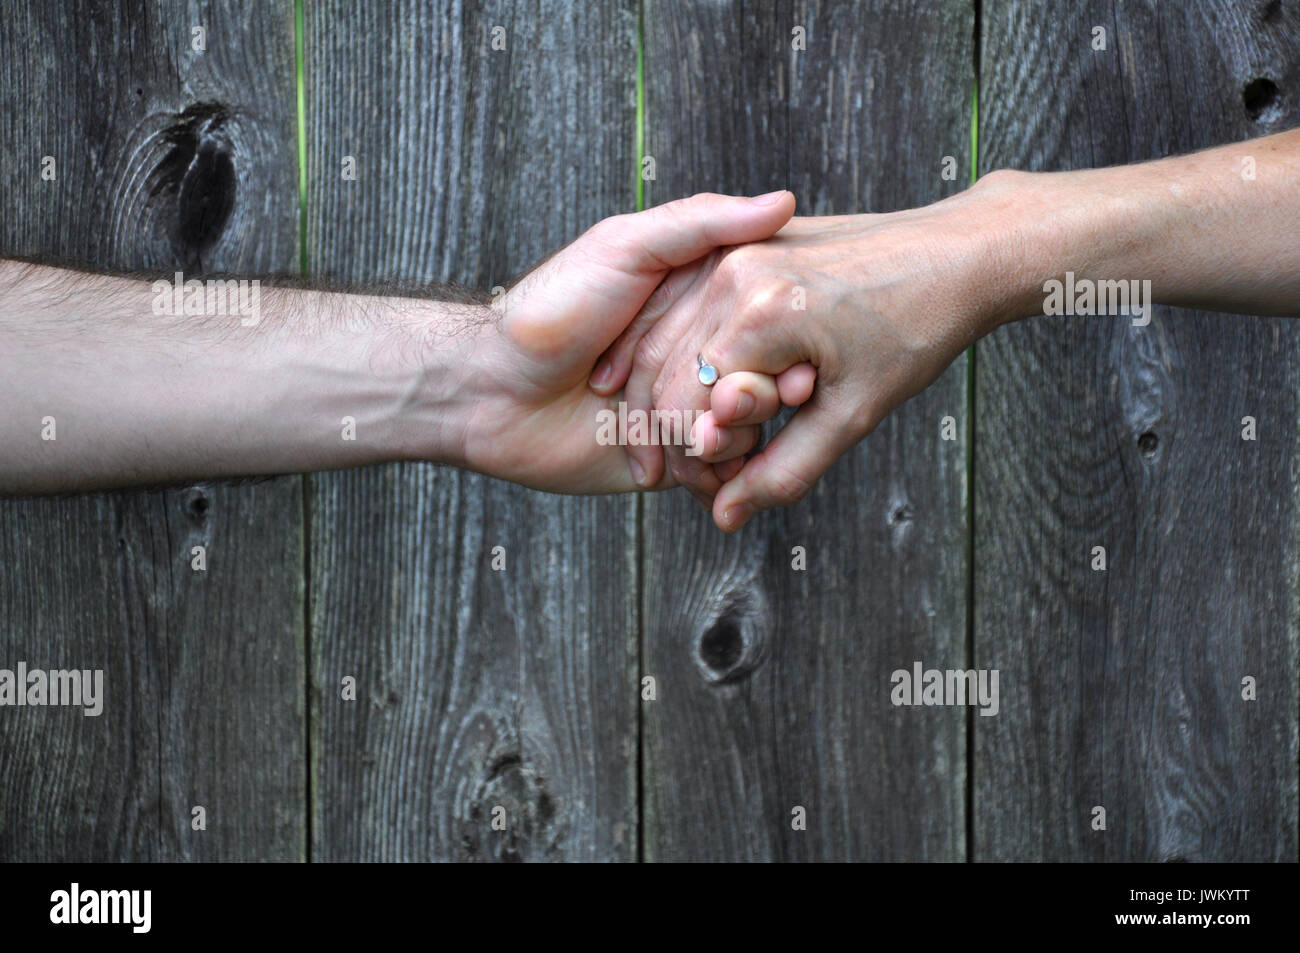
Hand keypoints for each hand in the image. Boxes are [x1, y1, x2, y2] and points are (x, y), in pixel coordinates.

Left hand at [453, 190, 797, 492]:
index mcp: (697, 301)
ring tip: (700, 438)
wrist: (489, 392)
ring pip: (745, 429)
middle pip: (763, 379)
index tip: (794, 365)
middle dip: (757, 397)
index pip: (767, 322)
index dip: (781, 346)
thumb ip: (701, 223)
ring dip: (733, 437)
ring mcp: (684, 409)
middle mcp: (696, 354)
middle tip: (734, 402)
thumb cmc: (549, 309)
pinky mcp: (668, 459)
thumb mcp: (624, 247)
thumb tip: (785, 203)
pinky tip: (693, 468)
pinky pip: (715, 473)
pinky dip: (715, 476)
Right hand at [592, 176, 1028, 526]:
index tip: (707, 489)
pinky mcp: (741, 246)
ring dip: (664, 392)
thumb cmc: (916, 330)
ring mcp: (734, 253)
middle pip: (663, 369)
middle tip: (689, 475)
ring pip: (664, 336)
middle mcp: (736, 274)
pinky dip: (678, 352)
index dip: (689, 457)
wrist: (957, 254)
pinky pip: (685, 306)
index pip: (685, 403)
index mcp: (763, 315)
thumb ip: (784, 468)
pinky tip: (689, 387)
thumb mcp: (853, 413)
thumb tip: (726, 515)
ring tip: (690, 439)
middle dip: (668, 431)